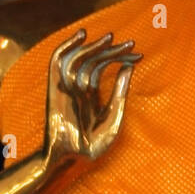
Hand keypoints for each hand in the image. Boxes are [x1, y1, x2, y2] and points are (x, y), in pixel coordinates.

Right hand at [45, 28, 140, 165]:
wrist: (74, 159)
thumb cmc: (94, 146)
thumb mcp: (114, 116)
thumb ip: (120, 91)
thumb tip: (129, 66)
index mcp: (92, 96)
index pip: (105, 68)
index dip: (121, 58)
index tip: (138, 54)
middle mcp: (79, 89)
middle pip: (94, 60)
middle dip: (112, 50)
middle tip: (131, 44)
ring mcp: (67, 87)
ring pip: (80, 58)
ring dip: (95, 46)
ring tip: (112, 37)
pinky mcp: (56, 88)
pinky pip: (58, 62)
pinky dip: (67, 46)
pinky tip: (81, 34)